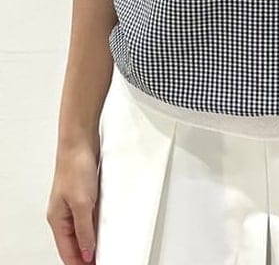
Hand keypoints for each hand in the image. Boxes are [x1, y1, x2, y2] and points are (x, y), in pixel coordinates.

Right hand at [46, 144, 99, 263]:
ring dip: (92, 239)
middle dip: (86, 254)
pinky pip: (90, 216)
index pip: (67, 251)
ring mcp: (74, 203)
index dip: (79, 263)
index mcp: (58, 219)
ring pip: (83, 229)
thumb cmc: (75, 167)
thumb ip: (84, 229)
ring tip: (105, 249)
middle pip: (74, 242)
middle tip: (102, 260)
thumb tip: (86, 252)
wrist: (80, 141)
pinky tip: (105, 227)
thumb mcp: (82, 204)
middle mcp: (64, 213)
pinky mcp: (85, 193)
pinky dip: (96, 224)